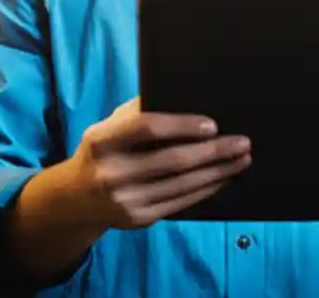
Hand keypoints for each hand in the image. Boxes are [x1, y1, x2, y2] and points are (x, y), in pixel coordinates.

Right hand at [69, 97, 250, 229]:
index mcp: (101, 141)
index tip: (212, 124)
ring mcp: (125, 200)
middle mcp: (111, 173)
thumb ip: (137, 112)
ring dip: (218, 171)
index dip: (182, 125)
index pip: (146, 128)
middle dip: (213, 151)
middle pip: (173, 160)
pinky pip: (182, 202)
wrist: (76, 199)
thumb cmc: (102, 151)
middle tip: (242, 142)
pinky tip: (223, 178)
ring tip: (241, 159)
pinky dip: (207, 189)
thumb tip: (185, 100)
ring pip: (183, 184)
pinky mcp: (139, 219)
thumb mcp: (107, 126)